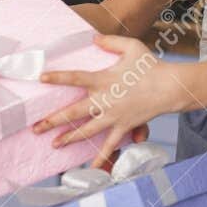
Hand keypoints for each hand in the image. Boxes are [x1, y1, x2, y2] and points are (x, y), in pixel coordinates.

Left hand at [32, 34, 173, 167]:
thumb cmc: (151, 65)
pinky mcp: (123, 127)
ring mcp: (113, 116)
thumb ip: (111, 42)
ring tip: (53, 144)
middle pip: (74, 112)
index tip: (40, 78)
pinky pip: (110, 145)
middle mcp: (105, 100)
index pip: (76, 78)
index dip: (58, 78)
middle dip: (53, 120)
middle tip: (35, 127)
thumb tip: (94, 38)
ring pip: (87, 130)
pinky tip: (91, 169)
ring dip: (69, 138)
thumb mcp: (131, 47)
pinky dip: (101, 158)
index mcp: (103, 79)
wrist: (170, 87)